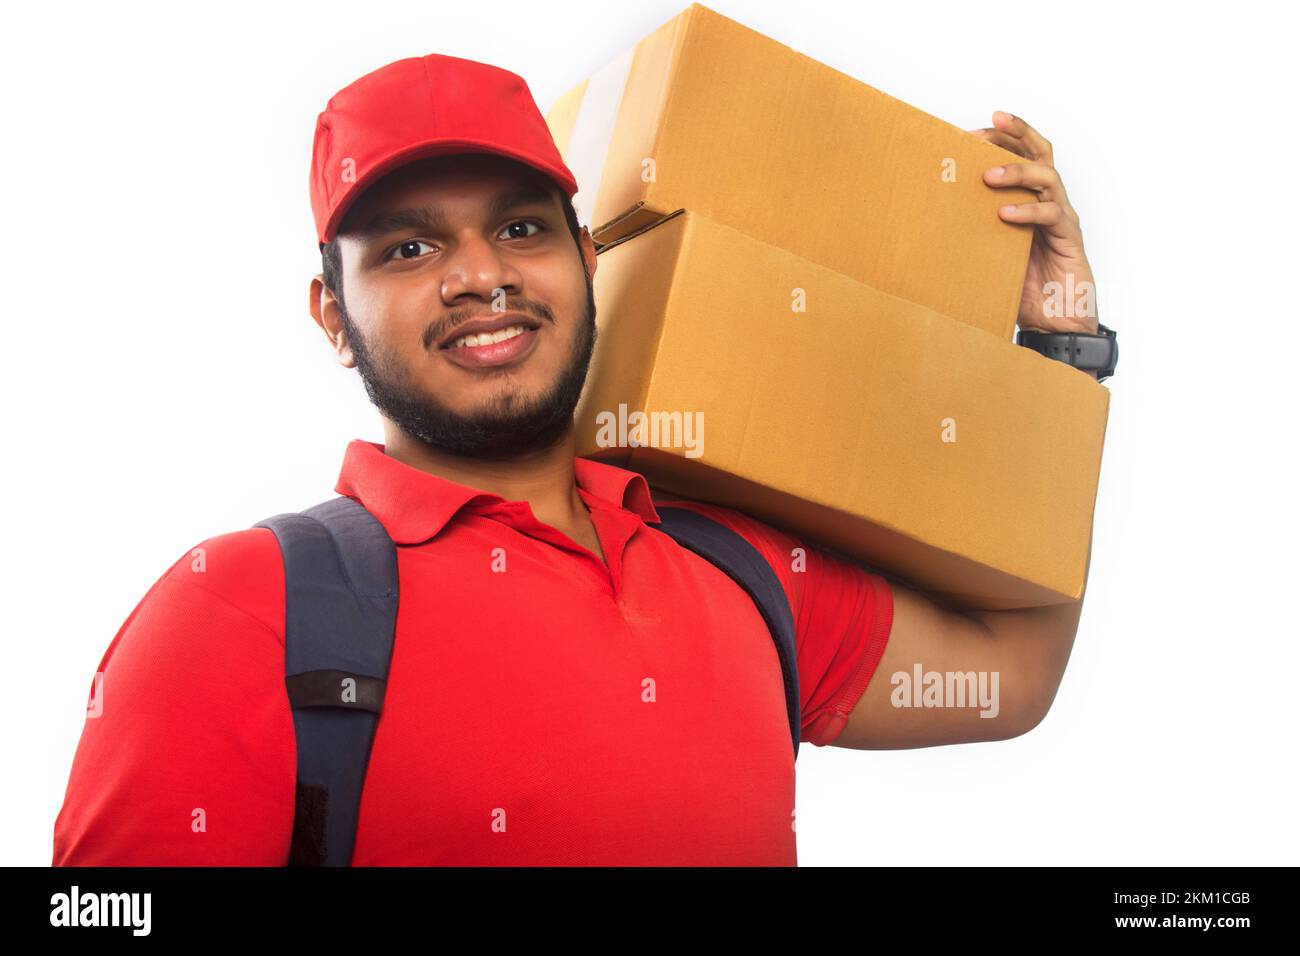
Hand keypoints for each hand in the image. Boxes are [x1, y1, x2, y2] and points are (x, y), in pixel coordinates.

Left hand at [968, 111, 1098, 334]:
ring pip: (1047, 176)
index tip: (968, 132)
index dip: (1000, 140)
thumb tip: (927, 226)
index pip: (1021, 156)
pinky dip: (1028, 210)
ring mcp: (1062, 217)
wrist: (1055, 323)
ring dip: (1017, 170)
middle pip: (1041, 152)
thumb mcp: (990, 255)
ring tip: (987, 175)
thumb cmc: (1023, 289)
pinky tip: (1004, 214)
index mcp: (1030, 201)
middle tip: (992, 122)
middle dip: (1017, 132)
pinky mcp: (1069, 238)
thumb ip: (973, 235)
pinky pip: (1051, 214)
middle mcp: (1049, 202)